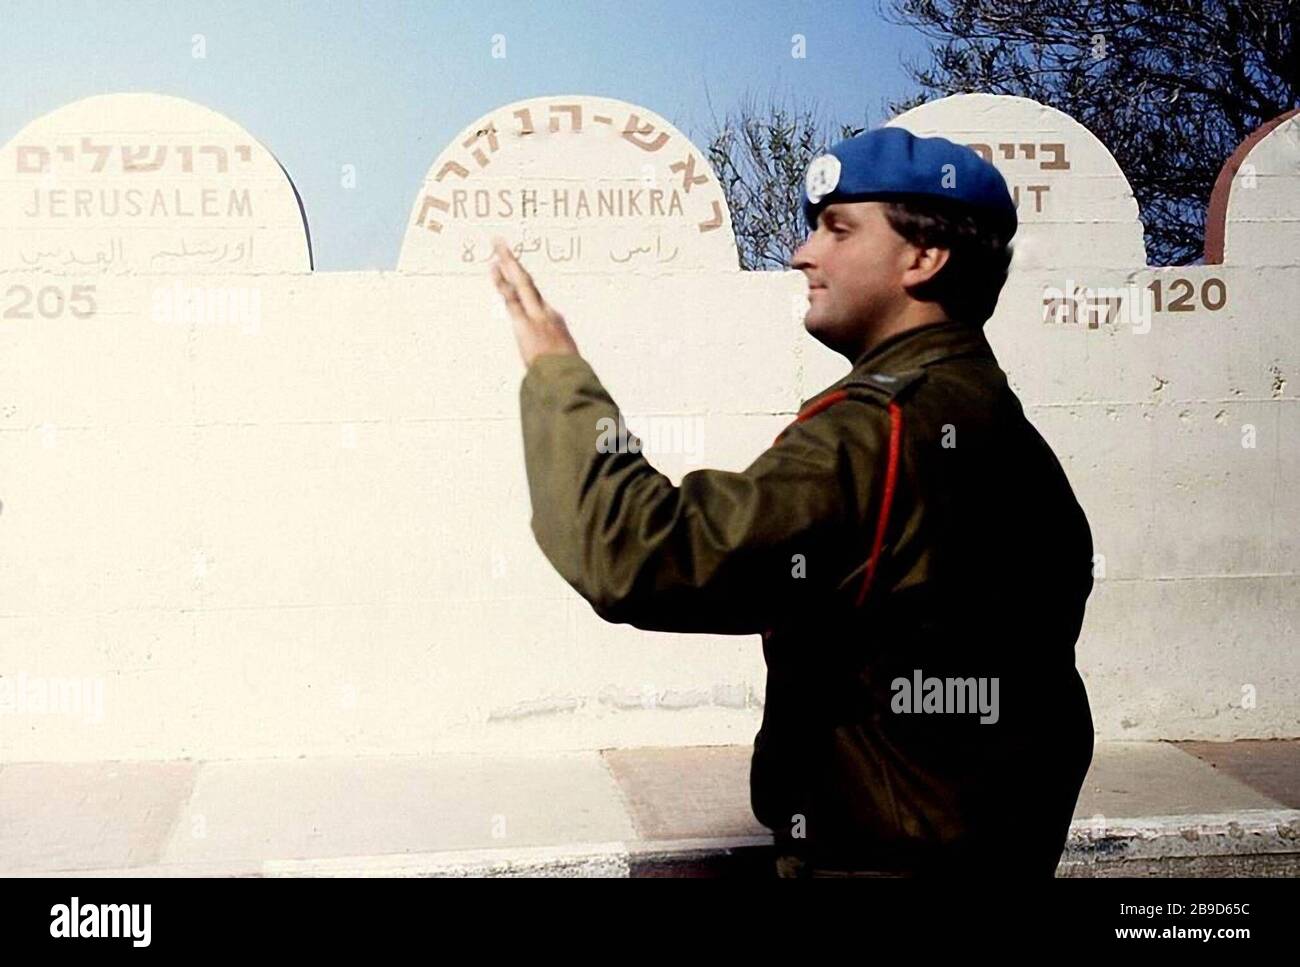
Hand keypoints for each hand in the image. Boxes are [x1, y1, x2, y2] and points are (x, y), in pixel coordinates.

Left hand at [490, 237, 579, 368]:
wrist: (567, 380)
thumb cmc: (567, 374)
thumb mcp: (563, 360)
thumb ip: (553, 353)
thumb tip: (548, 358)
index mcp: (554, 321)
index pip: (535, 298)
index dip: (523, 282)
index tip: (514, 270)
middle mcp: (547, 313)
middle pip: (528, 282)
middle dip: (513, 262)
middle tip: (501, 243)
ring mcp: (536, 316)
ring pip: (520, 283)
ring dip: (508, 263)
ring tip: (497, 247)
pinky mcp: (526, 323)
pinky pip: (512, 298)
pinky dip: (502, 281)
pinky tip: (494, 268)